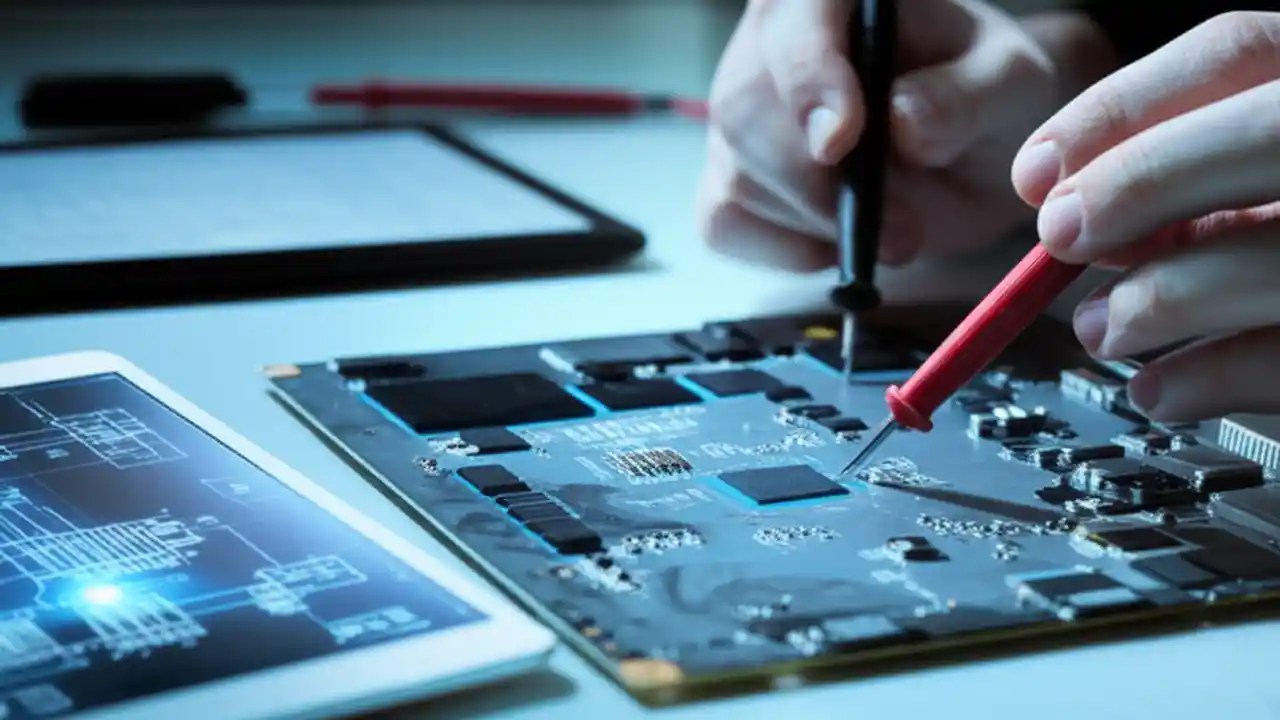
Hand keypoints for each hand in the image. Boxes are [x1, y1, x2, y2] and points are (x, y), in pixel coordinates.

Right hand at [697, 0, 1115, 269]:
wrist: (969, 149)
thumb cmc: (983, 97)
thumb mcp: (1008, 85)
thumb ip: (964, 97)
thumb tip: (901, 122)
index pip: (793, 15)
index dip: (806, 75)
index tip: (840, 142)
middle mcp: (772, 44)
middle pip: (744, 109)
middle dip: (818, 186)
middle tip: (903, 229)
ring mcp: (742, 113)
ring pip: (737, 176)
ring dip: (818, 225)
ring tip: (897, 230)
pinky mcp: (730, 176)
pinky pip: (725, 222)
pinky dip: (786, 251)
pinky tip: (839, 238)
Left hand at [1012, 11, 1279, 421]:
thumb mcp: (1254, 181)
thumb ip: (1192, 176)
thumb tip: (1074, 209)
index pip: (1238, 49)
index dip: (1119, 110)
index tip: (1035, 173)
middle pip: (1271, 132)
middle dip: (1142, 181)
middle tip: (1059, 236)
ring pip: (1278, 260)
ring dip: (1160, 298)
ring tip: (1099, 327)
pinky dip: (1208, 379)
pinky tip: (1157, 389)